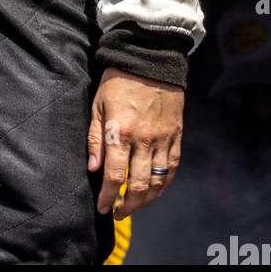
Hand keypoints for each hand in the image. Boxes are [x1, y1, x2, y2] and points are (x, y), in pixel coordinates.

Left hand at [87, 66, 183, 220]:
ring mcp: (164, 139)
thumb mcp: (98, 104)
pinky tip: (155, 191)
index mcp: (121, 131)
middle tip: (118, 213)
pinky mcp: (177, 136)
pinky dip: (164, 185)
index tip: (103, 208)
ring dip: (146, 200)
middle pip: (138, 185)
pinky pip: (172, 169)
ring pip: (158, 182)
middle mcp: (144, 140)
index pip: (114, 175)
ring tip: (134, 206)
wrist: (151, 59)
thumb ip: (95, 138)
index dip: (108, 196)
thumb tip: (93, 168)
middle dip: (128, 205)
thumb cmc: (118, 80)